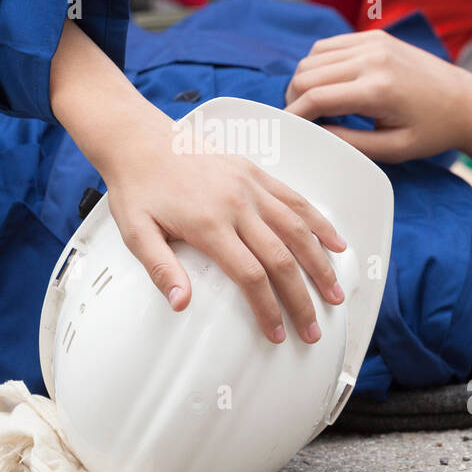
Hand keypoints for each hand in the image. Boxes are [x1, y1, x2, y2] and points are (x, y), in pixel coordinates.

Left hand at [103, 134, 346, 343]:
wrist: (140, 140)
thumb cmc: (138, 186)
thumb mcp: (136, 233)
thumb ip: (161, 269)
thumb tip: (181, 303)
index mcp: (209, 224)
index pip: (250, 276)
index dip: (268, 309)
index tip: (278, 332)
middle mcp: (237, 204)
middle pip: (281, 258)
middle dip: (302, 298)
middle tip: (312, 328)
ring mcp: (250, 186)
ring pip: (298, 229)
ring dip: (320, 263)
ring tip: (334, 291)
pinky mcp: (255, 173)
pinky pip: (295, 199)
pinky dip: (319, 221)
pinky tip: (335, 241)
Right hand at [285, 29, 471, 186]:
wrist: (467, 102)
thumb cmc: (432, 132)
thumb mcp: (392, 149)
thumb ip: (348, 143)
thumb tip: (312, 133)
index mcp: (378, 89)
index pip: (315, 98)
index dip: (293, 116)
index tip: (287, 131)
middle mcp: (373, 58)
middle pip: (306, 74)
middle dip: (294, 100)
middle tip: (301, 121)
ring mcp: (374, 42)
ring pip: (312, 57)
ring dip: (304, 81)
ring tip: (314, 105)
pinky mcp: (375, 36)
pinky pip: (329, 46)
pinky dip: (319, 65)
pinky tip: (329, 85)